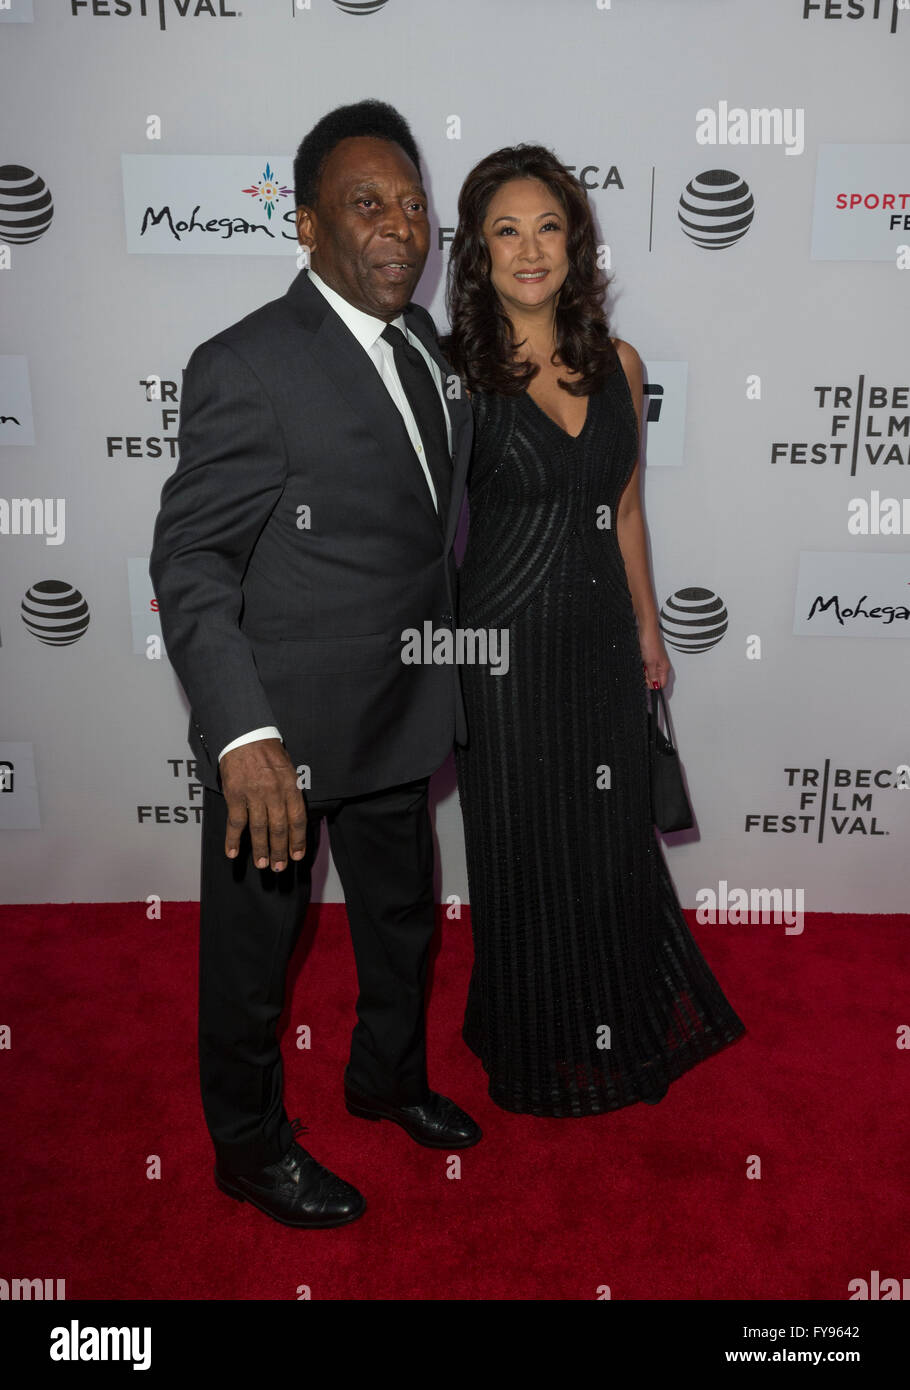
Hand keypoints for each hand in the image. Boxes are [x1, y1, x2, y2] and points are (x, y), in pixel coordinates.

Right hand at [219, 738, 306, 871]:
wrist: (245, 735)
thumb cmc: (268, 752)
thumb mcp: (289, 768)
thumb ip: (291, 792)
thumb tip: (295, 817)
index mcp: (291, 786)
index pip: (298, 819)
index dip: (298, 840)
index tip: (297, 856)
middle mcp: (274, 792)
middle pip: (279, 828)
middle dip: (280, 851)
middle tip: (279, 867)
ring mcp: (254, 794)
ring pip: (259, 829)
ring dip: (261, 850)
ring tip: (262, 864)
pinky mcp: (235, 795)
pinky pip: (235, 822)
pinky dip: (233, 840)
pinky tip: (232, 853)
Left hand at [639, 625, 670, 688]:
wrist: (646, 631)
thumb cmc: (650, 643)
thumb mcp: (650, 663)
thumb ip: (653, 675)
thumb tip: (655, 686)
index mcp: (664, 668)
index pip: (661, 683)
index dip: (653, 685)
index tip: (646, 681)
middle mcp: (661, 665)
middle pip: (655, 679)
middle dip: (647, 677)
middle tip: (644, 669)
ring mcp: (656, 661)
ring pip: (649, 673)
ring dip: (644, 671)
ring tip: (643, 663)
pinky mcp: (650, 657)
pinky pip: (646, 666)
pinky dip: (642, 665)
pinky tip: (641, 661)